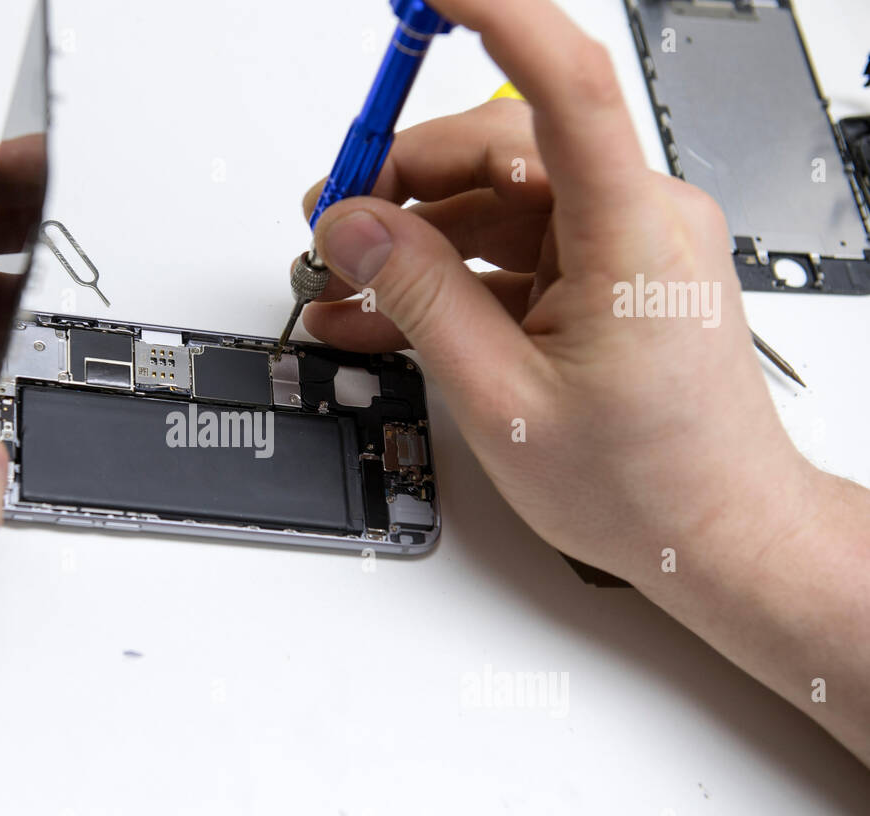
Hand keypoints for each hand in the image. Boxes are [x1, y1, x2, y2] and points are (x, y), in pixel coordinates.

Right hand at [302, 3, 809, 587]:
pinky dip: (443, 274)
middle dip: (399, 178)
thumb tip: (354, 229)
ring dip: (409, 237)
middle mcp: (635, 218)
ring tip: (339, 286)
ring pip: (492, 201)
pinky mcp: (602, 274)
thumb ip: (419, 300)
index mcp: (629, 233)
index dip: (492, 13)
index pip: (563, 82)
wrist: (714, 536)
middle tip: (328, 227)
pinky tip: (378, 310)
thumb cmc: (647, 483)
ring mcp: (619, 245)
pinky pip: (507, 249)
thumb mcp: (502, 399)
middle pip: (497, 147)